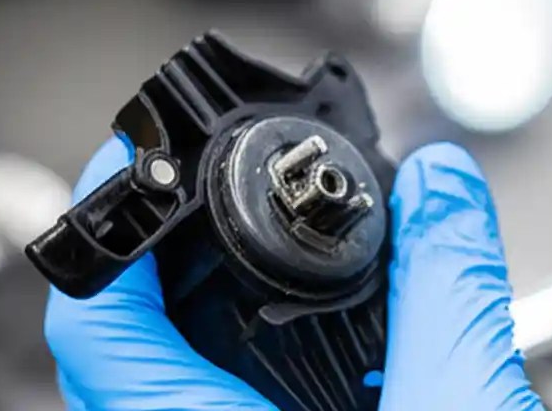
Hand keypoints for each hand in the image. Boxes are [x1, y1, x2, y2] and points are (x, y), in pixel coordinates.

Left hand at [44, 137, 541, 410]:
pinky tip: (313, 345)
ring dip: (212, 312)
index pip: (102, 336)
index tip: (136, 164)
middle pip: (132, 350)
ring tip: (255, 252)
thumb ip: (449, 292)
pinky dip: (257, 360)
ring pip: (182, 388)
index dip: (108, 231)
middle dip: (170, 259)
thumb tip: (442, 193)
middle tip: (203, 192)